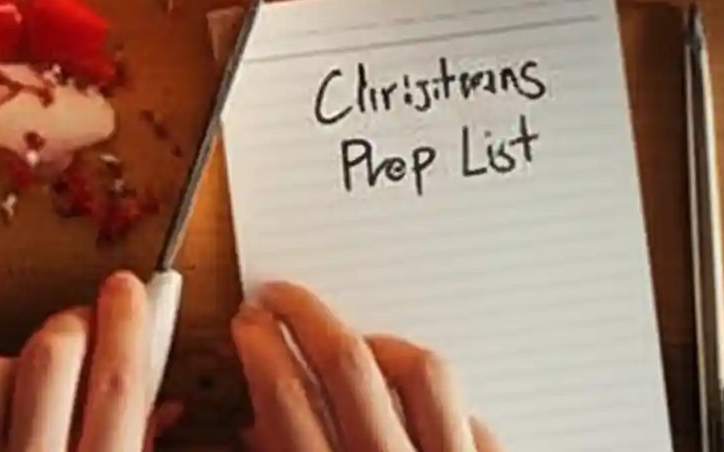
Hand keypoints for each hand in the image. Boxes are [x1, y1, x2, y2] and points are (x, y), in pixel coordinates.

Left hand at [0, 271, 180, 451]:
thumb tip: (160, 400)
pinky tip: (0, 426)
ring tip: (37, 389)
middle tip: (85, 329)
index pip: (118, 385)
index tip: (129, 288)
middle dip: (72, 327)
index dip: (127, 324)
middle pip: (51, 357)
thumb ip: (140, 446)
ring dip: (18, 365)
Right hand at [231, 282, 500, 451]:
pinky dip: (444, 407)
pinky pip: (474, 422)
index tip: (248, 321)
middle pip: (348, 364)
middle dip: (305, 315)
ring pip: (422, 374)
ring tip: (357, 342)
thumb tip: (253, 427)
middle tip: (280, 296)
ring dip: (381, 347)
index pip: (288, 395)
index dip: (260, 346)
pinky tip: (418, 405)